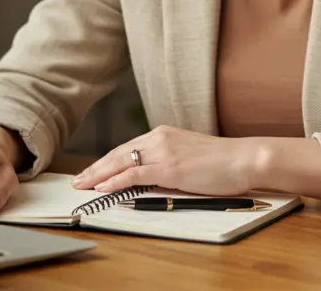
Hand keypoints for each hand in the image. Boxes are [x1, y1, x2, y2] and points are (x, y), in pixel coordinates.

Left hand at [72, 125, 259, 195]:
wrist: (242, 158)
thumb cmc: (221, 161)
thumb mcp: (188, 155)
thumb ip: (167, 161)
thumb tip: (148, 177)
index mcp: (164, 133)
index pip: (127, 147)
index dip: (106, 160)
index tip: (92, 171)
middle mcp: (160, 137)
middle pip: (119, 152)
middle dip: (96, 167)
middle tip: (78, 180)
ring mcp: (164, 151)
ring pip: (122, 161)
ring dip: (99, 175)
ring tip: (83, 185)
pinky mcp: (170, 167)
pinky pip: (135, 173)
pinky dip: (116, 180)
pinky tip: (103, 187)